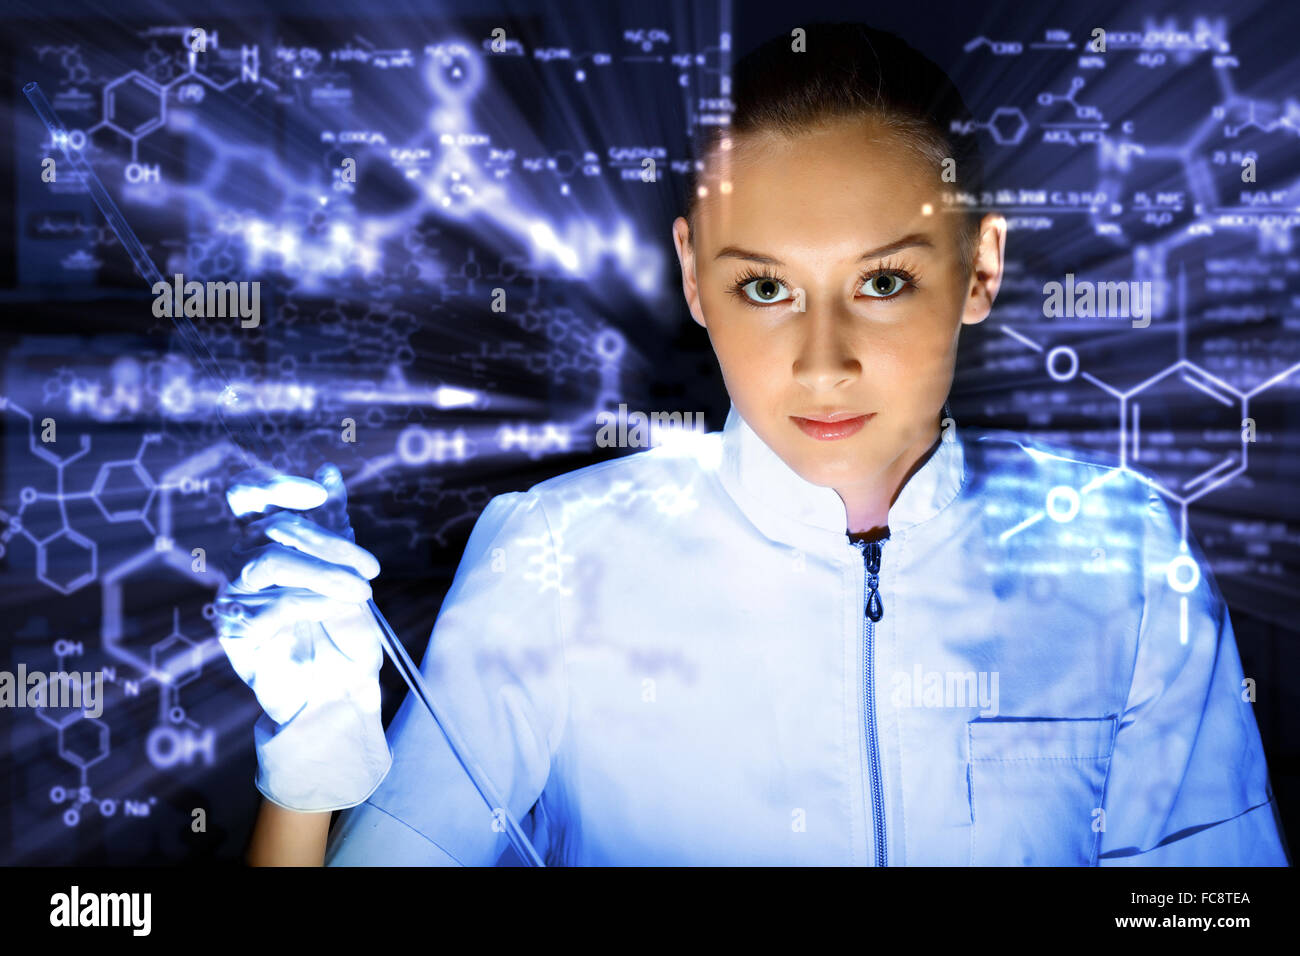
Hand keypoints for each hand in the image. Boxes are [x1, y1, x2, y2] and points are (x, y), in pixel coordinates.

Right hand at [216, 463, 391, 811]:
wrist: (339, 694)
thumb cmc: (343, 632)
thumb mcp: (347, 569)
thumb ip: (333, 522)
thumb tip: (328, 471)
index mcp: (266, 541)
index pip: (247, 494)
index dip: (278, 484)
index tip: (323, 494)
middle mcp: (244, 563)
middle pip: (261, 522)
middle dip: (318, 533)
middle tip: (367, 561)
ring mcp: (236, 595)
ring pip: (270, 560)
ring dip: (326, 571)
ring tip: (364, 591)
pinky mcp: (234, 630)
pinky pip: (274, 602)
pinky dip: (316, 601)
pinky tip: (343, 607)